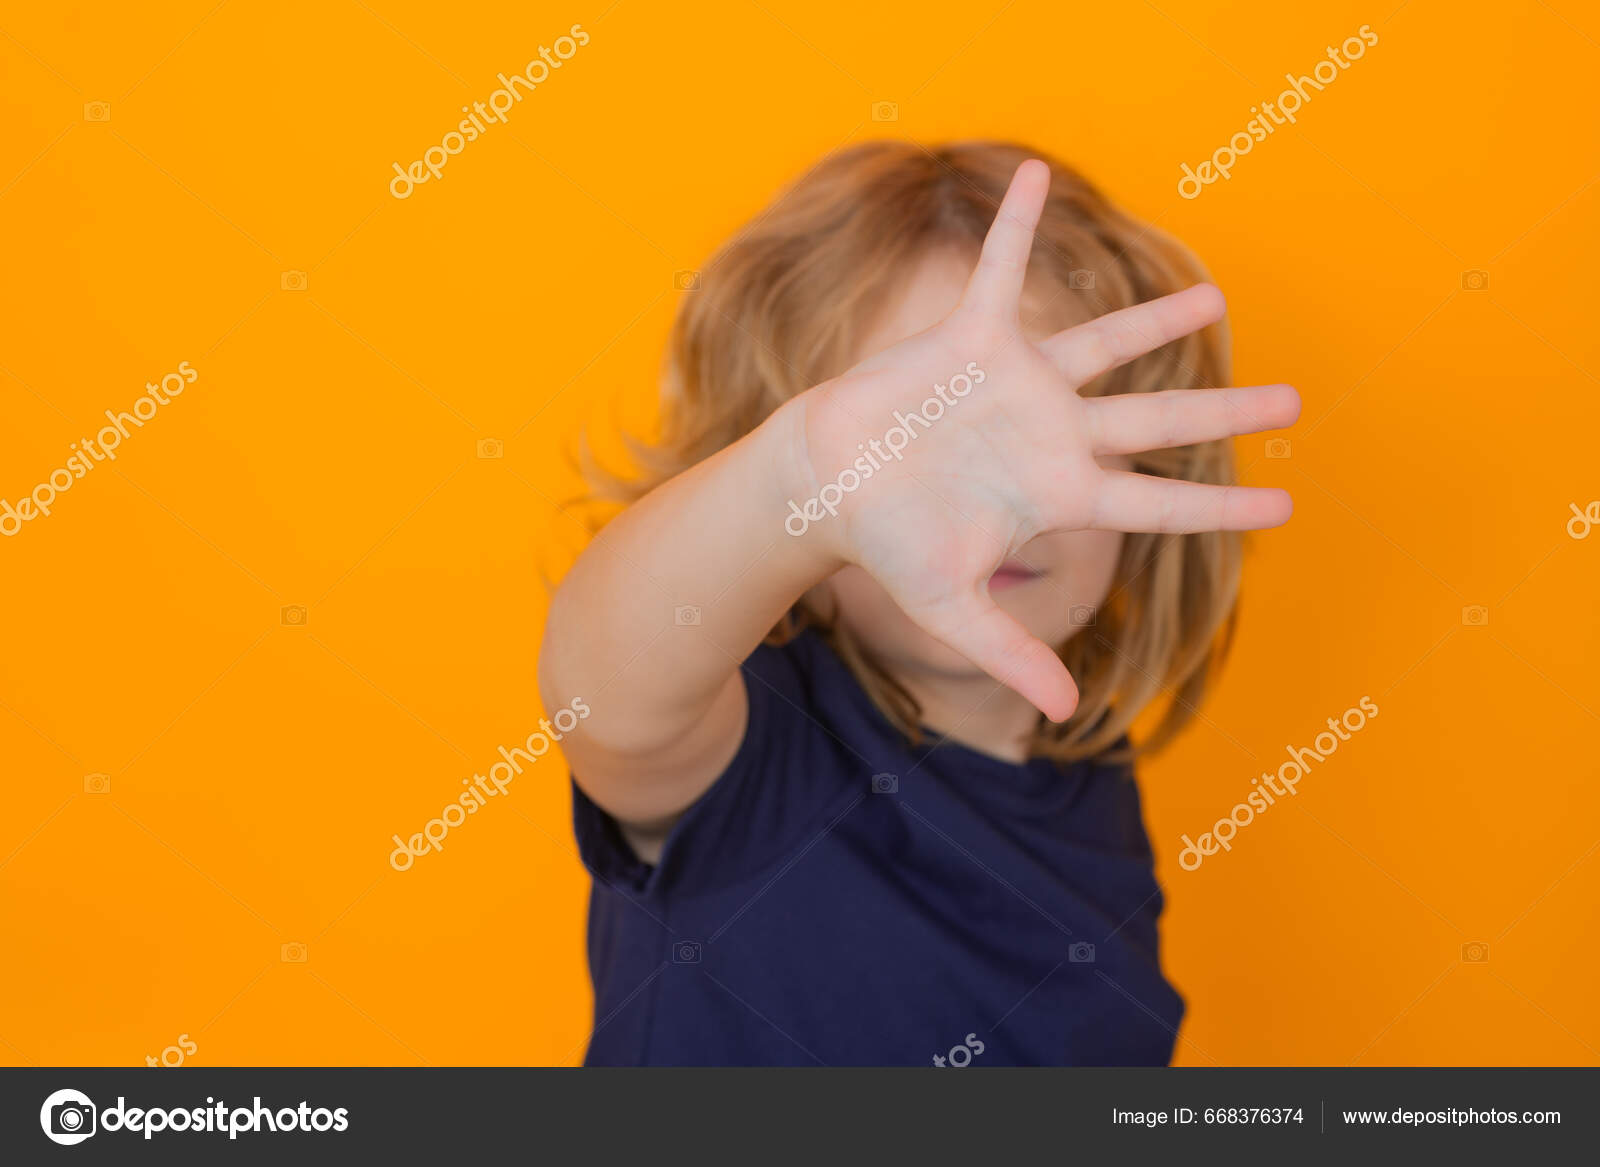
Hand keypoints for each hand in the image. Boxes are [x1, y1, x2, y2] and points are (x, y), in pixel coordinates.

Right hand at [784, 159, 1298, 721]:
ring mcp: (1019, 385)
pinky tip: (1031, 175)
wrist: (827, 489)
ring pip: (1107, 343)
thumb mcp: (950, 607)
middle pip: (1160, 421)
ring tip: (1217, 298)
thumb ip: (1007, 654)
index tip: (1286, 507)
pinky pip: (998, 271)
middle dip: (1226, 413)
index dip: (1222, 506)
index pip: (1158, 504)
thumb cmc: (891, 545)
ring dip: (1160, 321)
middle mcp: (1055, 434)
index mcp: (1060, 495)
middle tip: (1295, 403)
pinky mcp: (969, 341)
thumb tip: (1067, 711)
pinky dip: (1013, 225)